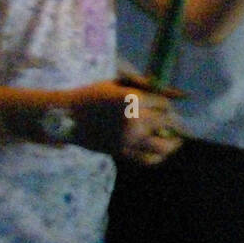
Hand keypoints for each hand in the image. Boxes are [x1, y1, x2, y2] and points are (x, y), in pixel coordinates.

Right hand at [66, 74, 185, 165]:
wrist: (66, 117)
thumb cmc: (92, 94)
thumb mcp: (118, 82)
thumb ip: (146, 84)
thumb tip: (176, 91)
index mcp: (134, 100)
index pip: (164, 104)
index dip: (167, 105)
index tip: (165, 106)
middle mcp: (134, 120)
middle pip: (167, 124)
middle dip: (172, 122)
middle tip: (172, 122)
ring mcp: (128, 139)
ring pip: (163, 146)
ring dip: (173, 143)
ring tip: (176, 141)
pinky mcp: (121, 153)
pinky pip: (148, 160)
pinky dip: (159, 157)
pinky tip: (161, 152)